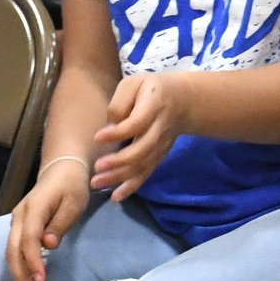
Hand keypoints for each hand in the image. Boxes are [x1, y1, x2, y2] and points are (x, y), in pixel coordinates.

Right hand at [4, 155, 91, 280]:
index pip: (28, 239)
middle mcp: (19, 217)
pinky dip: (20, 271)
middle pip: (14, 251)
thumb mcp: (73, 203)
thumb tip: (48, 245)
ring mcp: (17, 223)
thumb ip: (60, 224)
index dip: (33, 261)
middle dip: (21, 277)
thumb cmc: (71, 186)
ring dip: (18, 278)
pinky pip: (16, 252)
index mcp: (33, 209)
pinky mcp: (19, 229)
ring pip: (12, 254)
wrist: (61, 170)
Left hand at [91, 73, 191, 200]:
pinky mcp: (158, 157)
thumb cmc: (150, 89)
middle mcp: (159, 129)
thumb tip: (109, 128)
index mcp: (154, 106)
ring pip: (142, 166)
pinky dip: (131, 187)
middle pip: (141, 150)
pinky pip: (145, 174)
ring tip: (97, 183)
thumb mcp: (134, 84)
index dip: (118, 133)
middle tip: (97, 166)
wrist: (183, 101)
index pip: (136, 123)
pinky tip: (116, 197)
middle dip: (118, 162)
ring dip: (119, 177)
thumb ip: (119, 103)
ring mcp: (160, 146)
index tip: (97, 138)